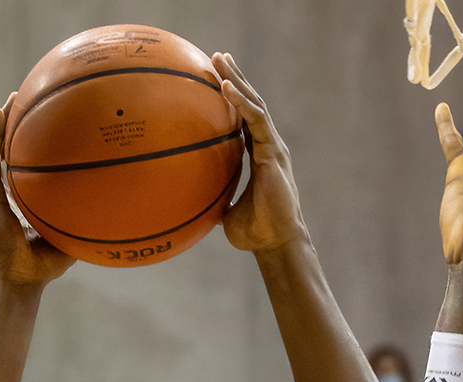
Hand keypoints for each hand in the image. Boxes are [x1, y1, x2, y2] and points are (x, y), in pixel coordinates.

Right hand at [0, 95, 74, 286]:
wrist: (18, 281)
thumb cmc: (43, 267)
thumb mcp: (70, 235)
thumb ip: (84, 217)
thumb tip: (115, 202)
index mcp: (23, 204)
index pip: (27, 170)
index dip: (33, 148)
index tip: (47, 125)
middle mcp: (6, 197)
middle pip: (9, 154)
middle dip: (16, 128)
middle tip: (27, 101)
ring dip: (1, 125)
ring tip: (10, 99)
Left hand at [212, 53, 306, 253]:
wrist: (276, 243)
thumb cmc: (254, 232)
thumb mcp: (225, 212)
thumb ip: (213, 198)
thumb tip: (187, 201)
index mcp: (258, 155)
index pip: (245, 119)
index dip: (234, 98)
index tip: (218, 78)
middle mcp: (267, 145)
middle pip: (251, 103)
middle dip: (235, 78)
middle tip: (218, 56)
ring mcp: (273, 147)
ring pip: (255, 104)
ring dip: (237, 81)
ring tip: (221, 60)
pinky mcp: (274, 152)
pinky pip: (257, 121)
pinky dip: (242, 103)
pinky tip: (227, 88)